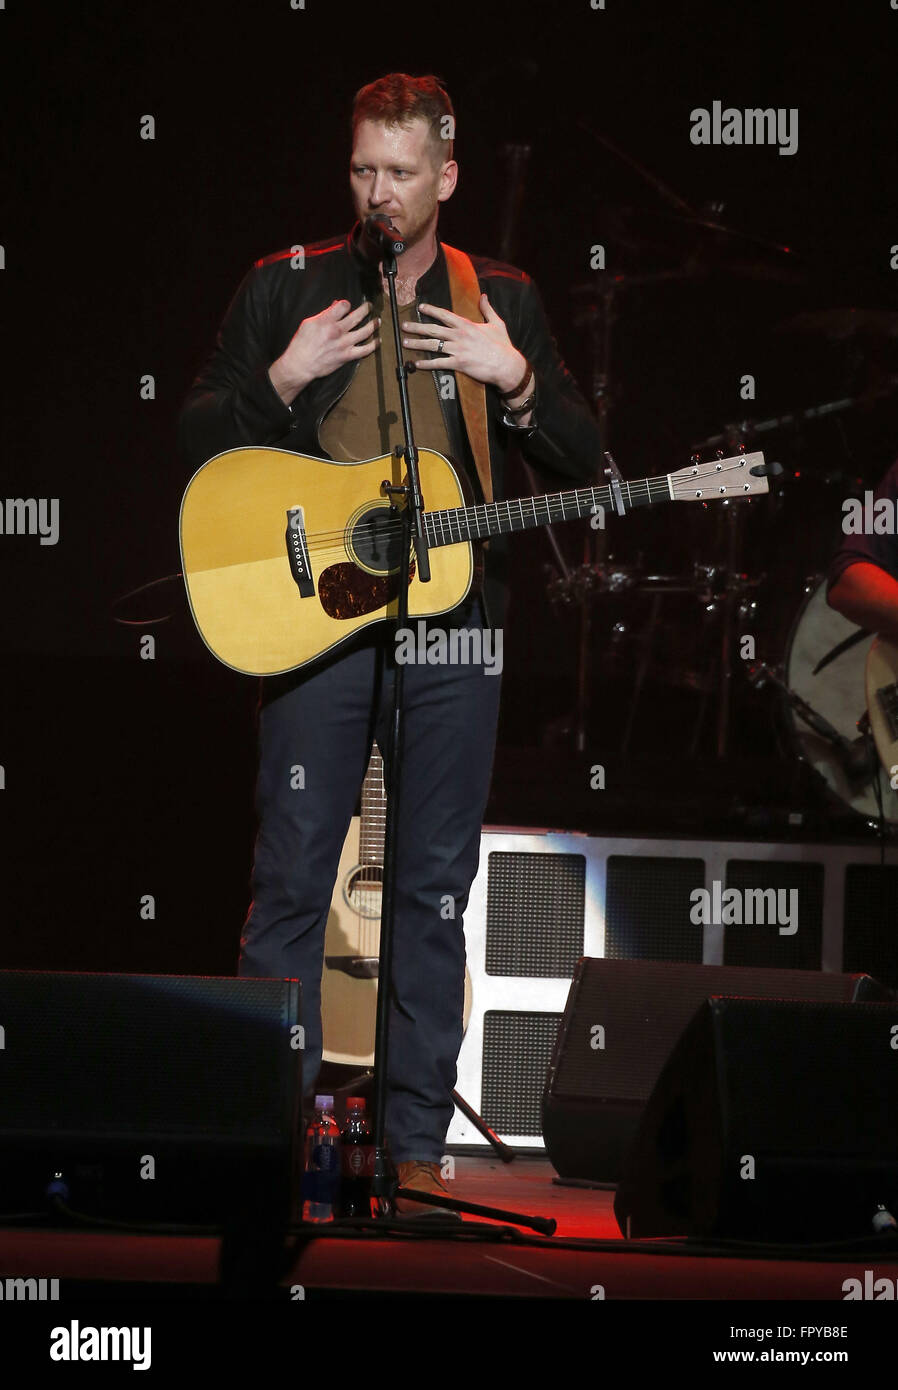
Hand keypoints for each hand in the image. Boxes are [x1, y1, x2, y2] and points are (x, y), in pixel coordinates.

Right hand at [269, 300, 378, 403]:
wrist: (301, 364)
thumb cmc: (302, 344)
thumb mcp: (308, 323)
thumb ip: (324, 314)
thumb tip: (334, 306)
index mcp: (327, 320)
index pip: (344, 305)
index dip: (346, 304)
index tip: (347, 306)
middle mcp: (337, 331)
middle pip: (357, 316)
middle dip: (366, 309)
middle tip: (369, 306)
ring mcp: (344, 344)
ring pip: (365, 331)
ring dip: (374, 324)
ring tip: (377, 321)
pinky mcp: (347, 356)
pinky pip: (365, 350)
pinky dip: (374, 345)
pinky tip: (378, 340)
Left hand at [402, 294, 527, 393]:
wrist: (507, 364)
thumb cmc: (502, 345)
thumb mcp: (497, 323)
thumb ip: (487, 309)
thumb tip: (484, 296)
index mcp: (467, 325)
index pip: (445, 314)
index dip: (431, 310)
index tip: (420, 307)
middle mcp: (459, 335)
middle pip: (433, 329)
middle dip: (417, 327)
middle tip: (404, 326)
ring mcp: (458, 349)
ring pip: (433, 345)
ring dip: (417, 344)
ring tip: (405, 343)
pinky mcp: (458, 363)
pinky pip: (439, 363)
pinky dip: (427, 364)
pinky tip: (417, 364)